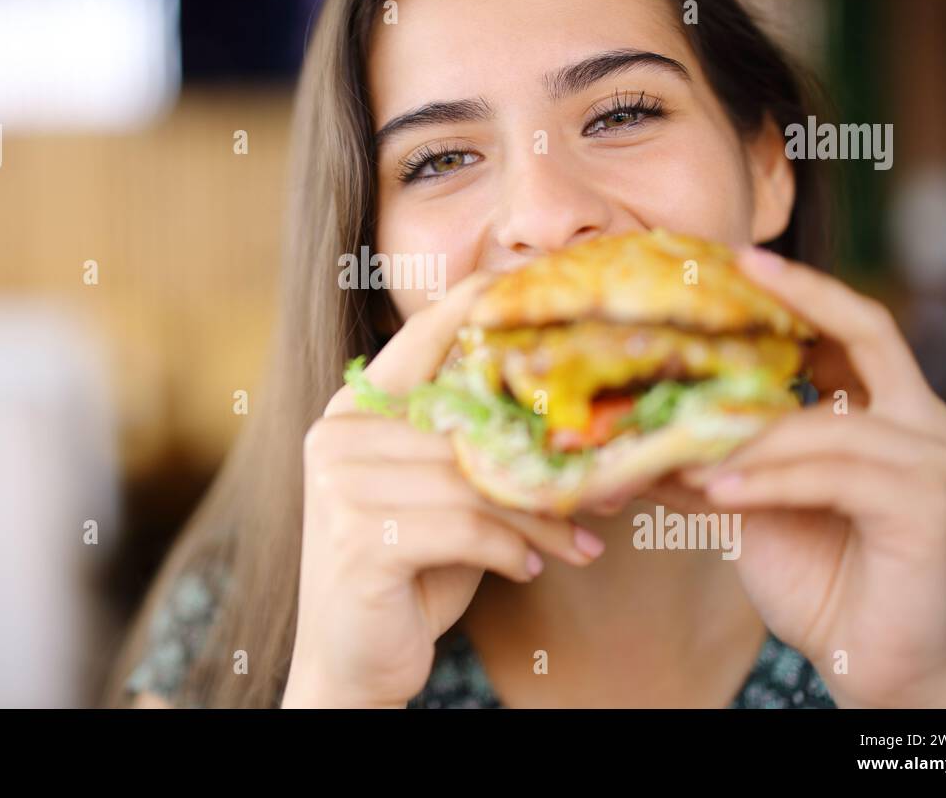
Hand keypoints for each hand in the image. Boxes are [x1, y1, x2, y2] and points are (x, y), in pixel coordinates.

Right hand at [282, 272, 604, 707]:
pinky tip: (528, 569)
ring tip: (578, 541)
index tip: (525, 282)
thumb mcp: (443, 501)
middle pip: (466, 427)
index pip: (416, 343)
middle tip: (607, 485)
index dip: (469, 306)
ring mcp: (340, 485)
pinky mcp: (357, 536)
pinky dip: (508, 548)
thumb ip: (474, 454)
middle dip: (542, 459)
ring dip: (538, 516)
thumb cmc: (408, 574)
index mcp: (353, 414)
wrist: (351, 663)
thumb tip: (570, 425)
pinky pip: (463, 526)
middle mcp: (338, 437)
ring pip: (473, 479)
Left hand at [668, 246, 945, 707]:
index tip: (739, 258)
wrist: (864, 656)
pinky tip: (716, 491)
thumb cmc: (809, 569)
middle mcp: (918, 422)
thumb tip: (626, 419)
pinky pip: (832, 477)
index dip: (799, 288)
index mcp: (883, 408)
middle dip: (802, 298)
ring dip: (744, 434)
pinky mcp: (925, 509)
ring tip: (675, 444)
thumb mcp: (745, 498)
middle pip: (868, 333)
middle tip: (738, 273)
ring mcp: (930, 463)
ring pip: (825, 424)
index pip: (848, 326)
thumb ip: (705, 451)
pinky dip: (768, 481)